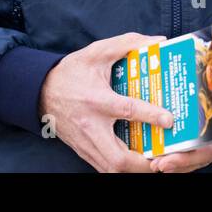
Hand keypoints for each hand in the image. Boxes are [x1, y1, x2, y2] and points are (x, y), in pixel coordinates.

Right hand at [37, 31, 175, 172]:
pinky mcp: (83, 151)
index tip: (170, 120)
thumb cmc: (71, 72)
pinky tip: (137, 161)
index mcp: (96, 100)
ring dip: (134, 169)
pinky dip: (122, 169)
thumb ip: (127, 43)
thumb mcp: (97, 52)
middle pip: (118, 159)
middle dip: (143, 163)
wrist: (41, 91)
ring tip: (155, 162)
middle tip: (165, 157)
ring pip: (111, 169)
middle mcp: (91, 126)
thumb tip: (157, 41)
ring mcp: (86, 143)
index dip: (151, 116)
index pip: (127, 111)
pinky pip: (104, 168)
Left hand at [152, 9, 211, 173]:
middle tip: (159, 164)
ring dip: (180, 162)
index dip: (195, 152)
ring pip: (200, 155)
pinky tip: (166, 156)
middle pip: (204, 153)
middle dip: (181, 161)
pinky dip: (186, 155)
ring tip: (156, 164)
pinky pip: (201, 149)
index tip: (175, 155)